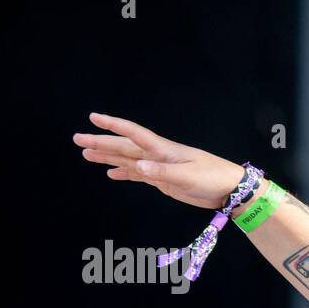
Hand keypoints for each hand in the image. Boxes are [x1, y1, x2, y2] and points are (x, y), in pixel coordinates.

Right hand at [73, 112, 246, 210]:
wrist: (231, 190)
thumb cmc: (213, 178)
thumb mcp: (188, 176)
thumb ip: (162, 172)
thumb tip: (137, 167)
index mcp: (163, 150)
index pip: (133, 134)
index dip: (113, 125)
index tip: (93, 117)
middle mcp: (157, 156)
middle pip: (124, 147)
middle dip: (101, 142)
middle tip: (77, 139)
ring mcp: (159, 167)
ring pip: (127, 159)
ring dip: (107, 156)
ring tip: (85, 153)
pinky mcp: (164, 180)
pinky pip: (138, 174)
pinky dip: (124, 172)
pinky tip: (111, 173)